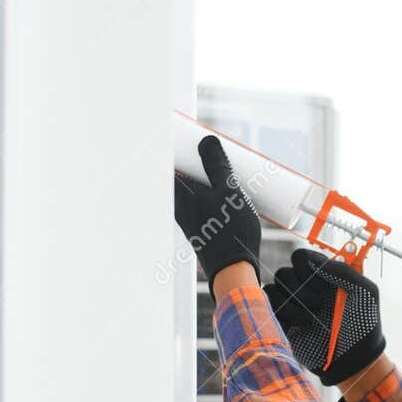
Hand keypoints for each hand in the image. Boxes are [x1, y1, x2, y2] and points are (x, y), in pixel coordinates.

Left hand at [173, 135, 262, 288]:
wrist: (233, 270)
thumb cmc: (231, 232)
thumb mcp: (230, 191)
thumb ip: (217, 165)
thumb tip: (207, 141)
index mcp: (181, 194)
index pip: (168, 161)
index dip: (174, 145)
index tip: (184, 131)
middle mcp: (179, 206)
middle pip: (181, 173)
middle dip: (195, 158)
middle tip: (212, 146)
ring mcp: (188, 218)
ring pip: (192, 188)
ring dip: (205, 175)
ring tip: (225, 167)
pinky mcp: (200, 227)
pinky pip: (200, 201)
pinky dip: (210, 191)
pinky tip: (228, 191)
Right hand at [264, 248, 385, 386]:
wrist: (355, 360)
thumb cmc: (365, 325)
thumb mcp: (366, 292)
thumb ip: (344, 270)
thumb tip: (313, 261)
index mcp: (323, 277)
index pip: (301, 257)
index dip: (305, 265)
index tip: (319, 280)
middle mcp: (306, 289)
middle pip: (284, 273)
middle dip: (300, 288)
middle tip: (319, 303)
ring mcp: (293, 307)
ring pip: (273, 290)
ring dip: (293, 303)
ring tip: (312, 318)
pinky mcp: (284, 325)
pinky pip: (270, 310)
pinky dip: (285, 314)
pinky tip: (302, 325)